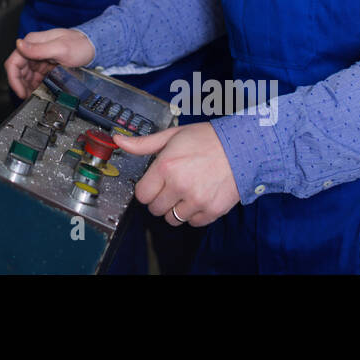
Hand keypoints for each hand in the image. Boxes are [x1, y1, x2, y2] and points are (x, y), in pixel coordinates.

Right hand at [4, 28, 95, 98]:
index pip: (13, 62)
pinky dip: (35, 85)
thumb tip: (19, 45)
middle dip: (20, 85)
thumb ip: (39, 48)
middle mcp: (33, 49)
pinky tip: (39, 91)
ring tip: (33, 96)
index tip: (20, 92)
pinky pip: (35, 77)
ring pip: (25, 75)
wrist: (92, 47)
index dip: (14, 79)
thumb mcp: (60, 48)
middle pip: (18, 70)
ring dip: (27, 87)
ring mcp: (39, 57)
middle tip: (27, 97)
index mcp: (32, 42)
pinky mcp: (45, 65)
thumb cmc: (79, 45)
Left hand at [114, 123, 239, 226]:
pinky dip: (194, 214)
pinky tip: (199, 197)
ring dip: (176, 208)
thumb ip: (143, 144)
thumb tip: (119, 140)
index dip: (146, 189)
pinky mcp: (212, 210)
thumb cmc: (206, 140)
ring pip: (173, 219)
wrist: (241, 148)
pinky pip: (193, 223)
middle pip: (155, 209)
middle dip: (160, 199)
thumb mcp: (172, 136)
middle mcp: (179, 185)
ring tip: (185, 192)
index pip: (142, 195)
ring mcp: (196, 200)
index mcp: (166, 166)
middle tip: (171, 187)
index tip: (154, 184)